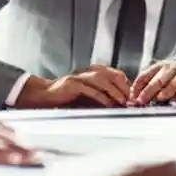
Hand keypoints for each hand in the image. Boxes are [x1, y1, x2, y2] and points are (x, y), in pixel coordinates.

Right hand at [14, 66, 131, 107]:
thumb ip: (100, 97)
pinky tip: (108, 104)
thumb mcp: (86, 96)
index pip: (114, 73)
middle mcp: (86, 71)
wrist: (42, 96)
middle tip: (131, 100)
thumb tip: (119, 105)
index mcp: (91, 72)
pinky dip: (101, 97)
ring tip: (123, 102)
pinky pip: (90, 89)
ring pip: (102, 80)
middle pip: (111, 74)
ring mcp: (78, 76)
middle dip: (123, 87)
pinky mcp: (71, 84)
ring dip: (115, 91)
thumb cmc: (65, 99)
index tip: (132, 96)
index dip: (125, 83)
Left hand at [129, 62, 175, 105]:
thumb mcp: (164, 77)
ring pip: (174, 83)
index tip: (132, 97)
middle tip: (141, 100)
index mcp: (161, 67)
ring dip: (166, 91)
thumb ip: (150, 85)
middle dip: (148, 91)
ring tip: (159, 98)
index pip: (145, 75)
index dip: (138, 87)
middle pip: (158, 80)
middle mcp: (172, 69)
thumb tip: (134, 97)